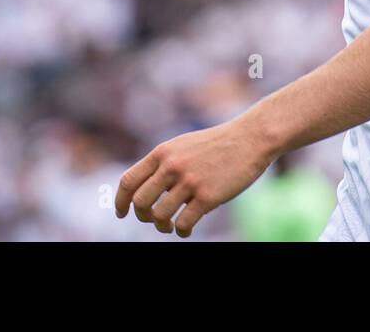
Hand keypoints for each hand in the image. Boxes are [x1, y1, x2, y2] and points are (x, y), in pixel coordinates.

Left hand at [114, 117, 275, 237]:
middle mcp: (172, 166)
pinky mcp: (208, 196)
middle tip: (153, 220)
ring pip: (160, 216)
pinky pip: (184, 224)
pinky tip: (187, 228)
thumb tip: (143, 189)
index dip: (120, 201)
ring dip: (162, 227)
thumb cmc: (216, 144)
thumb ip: (163, 163)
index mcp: (162, 153)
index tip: (122, 213)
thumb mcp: (182, 145)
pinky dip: (181, 231)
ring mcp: (189, 182)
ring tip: (171, 225)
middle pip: (140, 202)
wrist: (249, 138)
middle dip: (142, 217)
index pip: (129, 181)